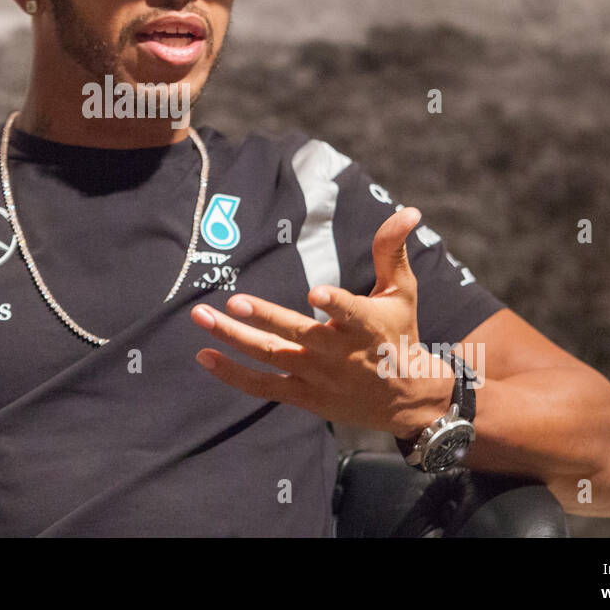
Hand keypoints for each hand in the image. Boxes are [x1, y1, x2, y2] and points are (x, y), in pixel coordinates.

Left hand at [190, 205, 453, 437]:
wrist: (405, 399)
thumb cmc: (399, 333)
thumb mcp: (401, 292)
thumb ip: (391, 251)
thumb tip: (408, 210)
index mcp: (366, 326)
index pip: (351, 313)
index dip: (335, 304)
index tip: (316, 294)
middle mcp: (338, 353)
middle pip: (297, 334)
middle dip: (265, 318)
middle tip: (234, 302)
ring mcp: (318, 376)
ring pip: (272, 356)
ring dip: (234, 338)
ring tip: (201, 317)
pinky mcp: (304, 396)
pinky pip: (263, 386)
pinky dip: (234, 374)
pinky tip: (204, 355)